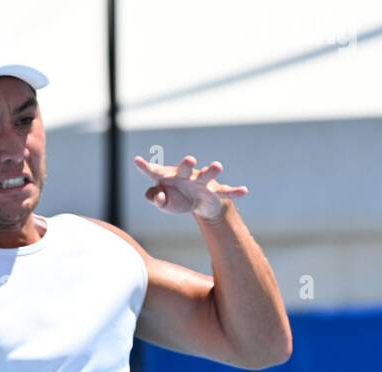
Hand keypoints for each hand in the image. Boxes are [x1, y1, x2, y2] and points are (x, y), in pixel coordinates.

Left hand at [133, 154, 247, 220]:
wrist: (197, 202)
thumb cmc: (176, 197)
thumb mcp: (162, 201)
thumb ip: (154, 198)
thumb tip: (157, 195)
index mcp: (170, 175)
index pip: (156, 172)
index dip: (147, 168)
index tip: (137, 162)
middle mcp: (187, 175)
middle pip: (185, 169)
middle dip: (187, 164)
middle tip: (189, 160)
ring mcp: (202, 183)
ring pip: (207, 175)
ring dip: (212, 170)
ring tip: (218, 165)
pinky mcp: (214, 192)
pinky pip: (226, 192)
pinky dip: (234, 192)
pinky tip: (244, 191)